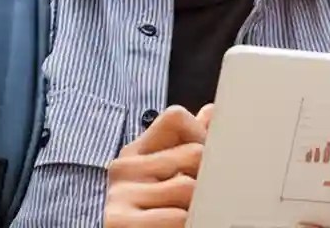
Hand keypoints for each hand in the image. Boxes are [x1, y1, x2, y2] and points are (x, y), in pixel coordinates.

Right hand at [104, 104, 213, 227]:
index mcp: (135, 153)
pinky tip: (181, 227)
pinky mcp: (119, 223)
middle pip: (194, 152)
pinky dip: (186, 225)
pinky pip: (177, 216)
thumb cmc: (148, 217)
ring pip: (190, 186)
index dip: (202, 136)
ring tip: (190, 216)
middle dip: (209, 176)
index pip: (176, 118)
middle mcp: (123, 169)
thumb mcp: (164, 178)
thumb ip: (185, 147)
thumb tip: (211, 113)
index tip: (208, 161)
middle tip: (207, 196)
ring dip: (200, 206)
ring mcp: (120, 195)